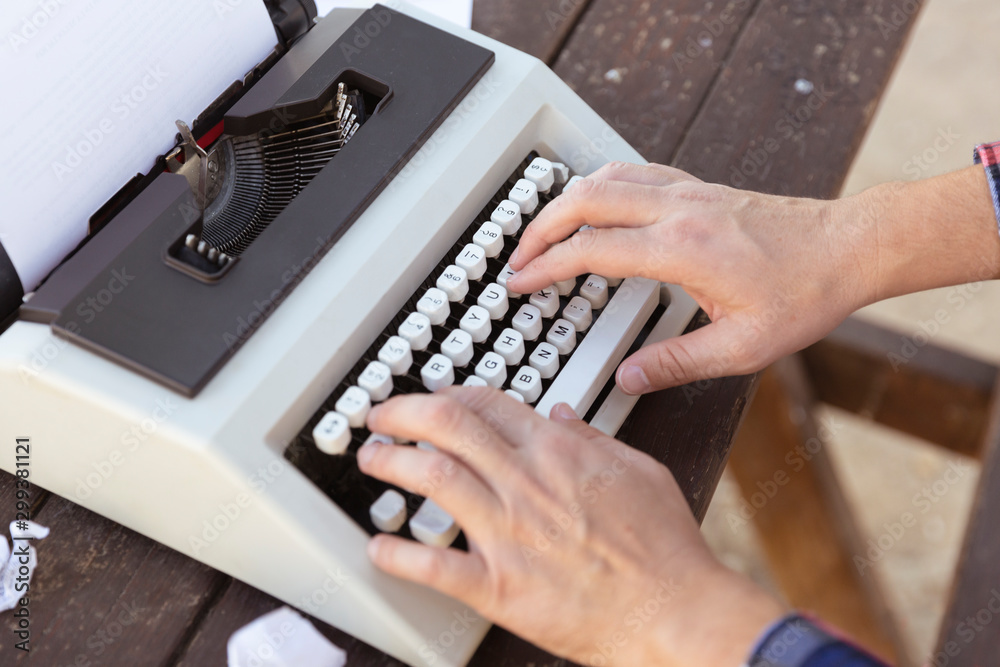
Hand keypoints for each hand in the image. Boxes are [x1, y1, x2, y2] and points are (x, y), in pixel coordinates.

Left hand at [358, 387, 783, 665]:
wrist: (674, 612)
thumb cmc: (664, 547)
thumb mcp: (639, 470)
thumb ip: (593, 439)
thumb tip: (561, 417)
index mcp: (557, 451)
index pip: (485, 403)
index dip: (449, 395)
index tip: (434, 400)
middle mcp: (525, 483)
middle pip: (446, 426)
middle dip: (402, 412)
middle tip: (381, 415)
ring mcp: (507, 534)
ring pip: (431, 478)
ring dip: (390, 463)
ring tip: (372, 459)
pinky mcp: (498, 587)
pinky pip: (433, 566)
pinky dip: (398, 554)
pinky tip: (377, 547)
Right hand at [506, 162, 871, 394]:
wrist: (848, 248)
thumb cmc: (805, 292)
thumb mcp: (742, 347)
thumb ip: (677, 364)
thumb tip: (628, 378)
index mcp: (682, 250)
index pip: (591, 250)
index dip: (546, 266)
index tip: (522, 283)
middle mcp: (678, 211)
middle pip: (584, 201)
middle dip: (539, 227)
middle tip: (518, 258)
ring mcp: (687, 192)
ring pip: (605, 177)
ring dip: (565, 202)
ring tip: (544, 232)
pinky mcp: (698, 188)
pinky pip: (632, 171)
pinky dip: (599, 185)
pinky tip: (594, 203)